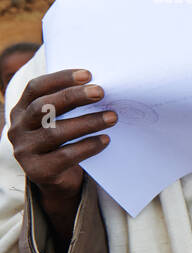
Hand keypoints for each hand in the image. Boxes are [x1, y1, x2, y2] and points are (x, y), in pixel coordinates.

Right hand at [8, 69, 114, 242]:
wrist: (56, 178)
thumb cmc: (63, 140)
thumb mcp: (60, 120)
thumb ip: (70, 104)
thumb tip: (100, 86)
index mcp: (21, 109)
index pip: (35, 87)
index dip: (60, 79)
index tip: (88, 74)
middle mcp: (18, 128)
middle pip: (44, 107)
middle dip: (73, 97)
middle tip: (101, 92)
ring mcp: (25, 150)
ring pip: (56, 132)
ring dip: (87, 122)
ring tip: (112, 117)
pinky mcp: (37, 170)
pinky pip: (65, 156)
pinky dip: (87, 146)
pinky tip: (105, 140)